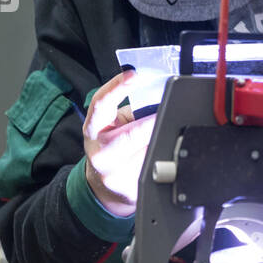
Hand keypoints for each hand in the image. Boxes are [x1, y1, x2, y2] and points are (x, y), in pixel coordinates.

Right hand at [82, 69, 156, 216]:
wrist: (105, 186)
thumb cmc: (113, 147)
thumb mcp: (114, 126)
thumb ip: (132, 113)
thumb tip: (160, 97)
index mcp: (94, 129)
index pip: (101, 103)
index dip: (117, 87)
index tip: (134, 74)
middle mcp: (100, 151)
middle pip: (130, 134)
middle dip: (152, 124)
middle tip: (168, 113)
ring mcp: (113, 173)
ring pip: (147, 153)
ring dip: (161, 142)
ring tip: (166, 137)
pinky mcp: (129, 188)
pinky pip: (154, 168)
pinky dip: (164, 159)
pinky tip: (164, 157)